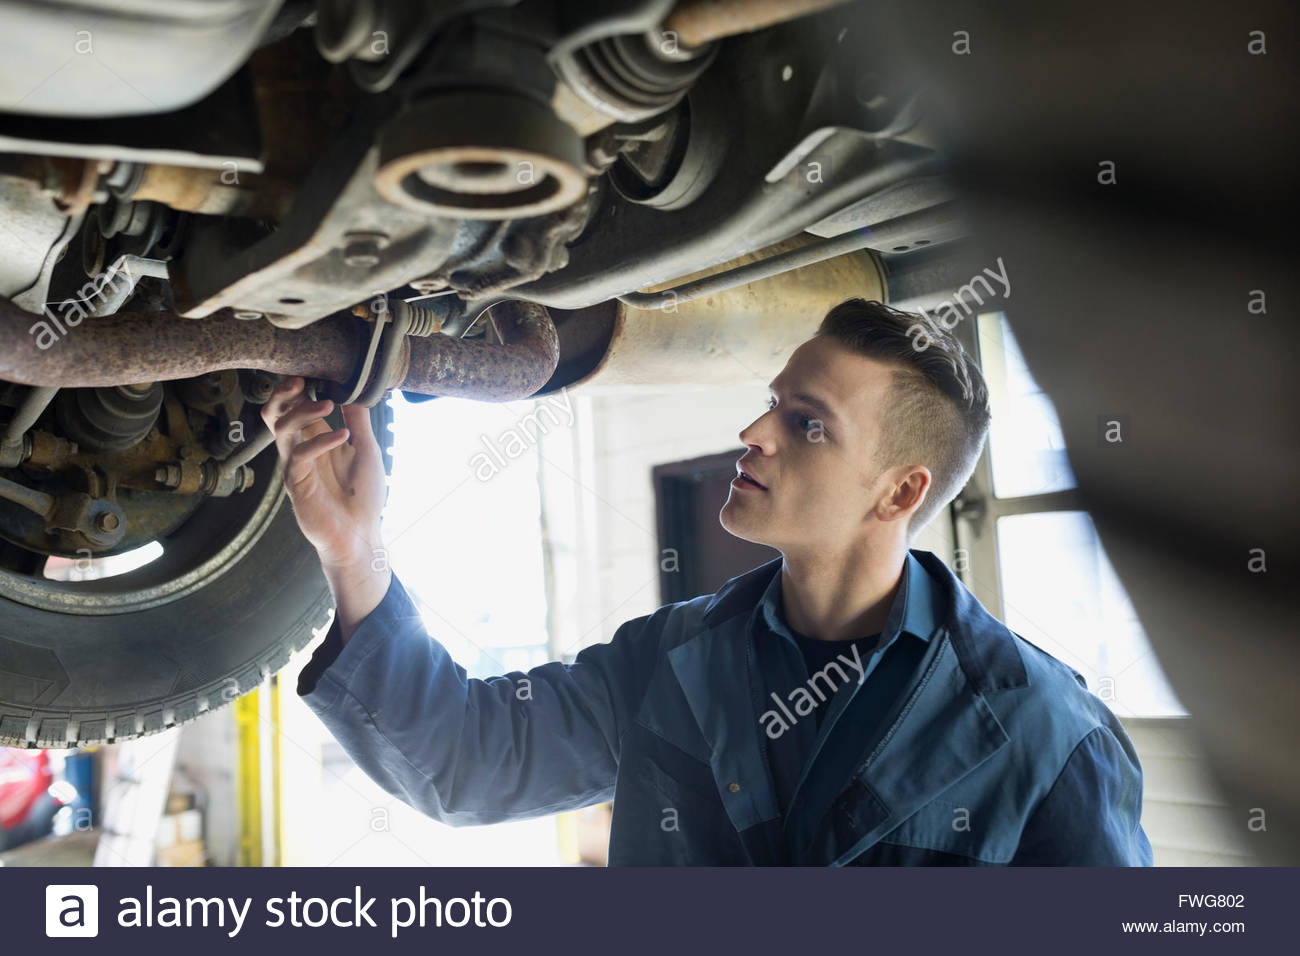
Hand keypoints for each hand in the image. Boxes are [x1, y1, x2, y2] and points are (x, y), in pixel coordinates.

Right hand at [260, 376, 386, 570]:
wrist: (361, 535)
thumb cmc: (363, 496)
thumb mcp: (367, 451)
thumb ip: (358, 421)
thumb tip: (355, 389)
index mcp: (315, 440)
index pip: (295, 407)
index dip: (296, 388)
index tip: (308, 370)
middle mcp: (300, 451)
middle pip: (276, 415)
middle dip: (282, 394)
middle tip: (298, 380)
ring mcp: (296, 467)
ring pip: (283, 430)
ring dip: (304, 412)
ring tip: (329, 405)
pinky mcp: (297, 485)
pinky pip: (299, 457)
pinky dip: (320, 442)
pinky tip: (342, 436)